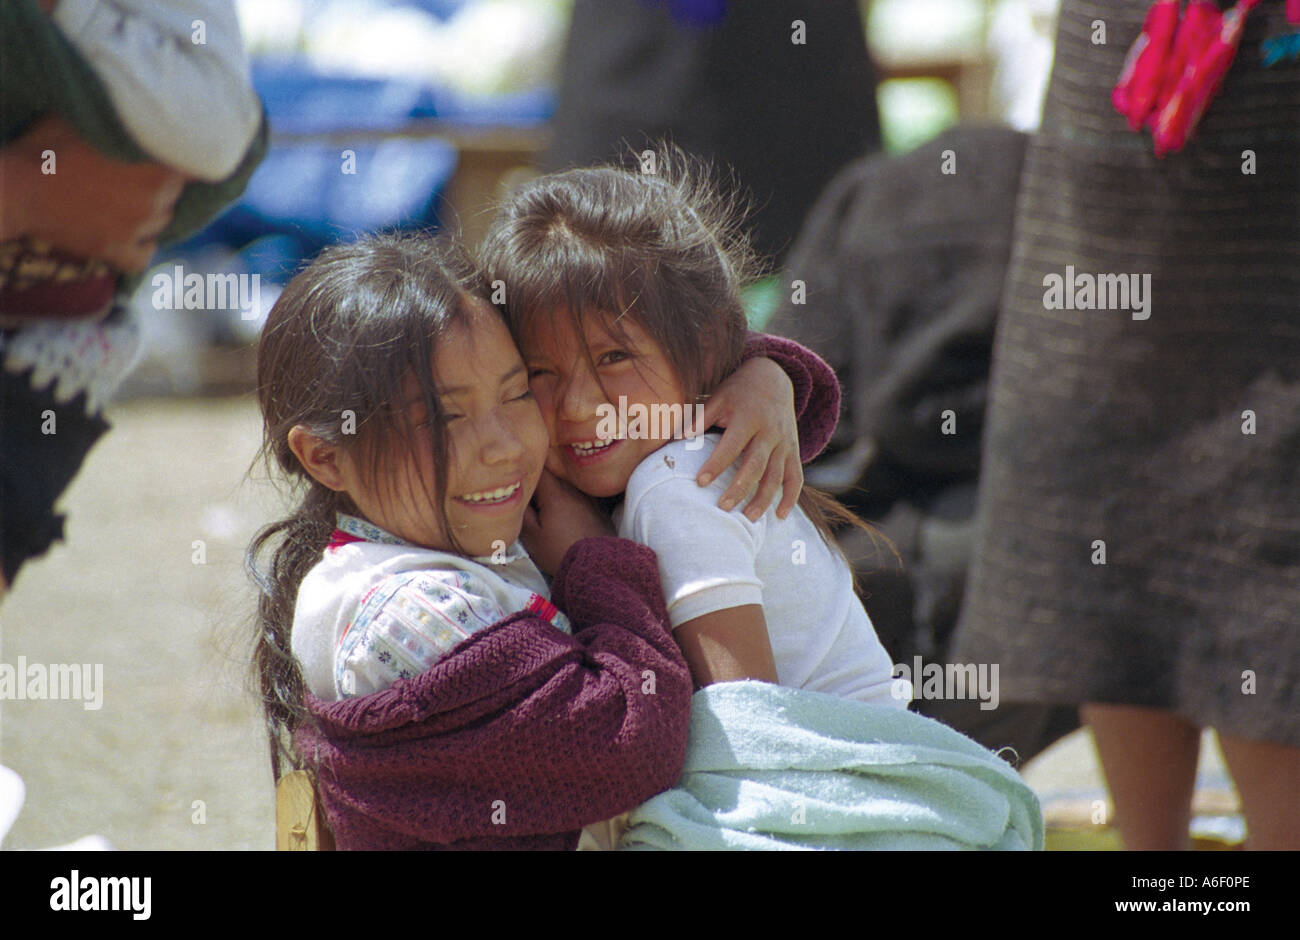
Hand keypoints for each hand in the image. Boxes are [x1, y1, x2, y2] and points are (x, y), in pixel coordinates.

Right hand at [0, 115, 185, 272]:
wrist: (14, 189)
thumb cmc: (46, 148)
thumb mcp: (86, 121)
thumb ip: (122, 122)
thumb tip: (140, 109)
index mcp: (154, 166)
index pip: (188, 167)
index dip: (176, 160)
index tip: (162, 156)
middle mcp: (154, 199)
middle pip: (174, 193)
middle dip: (160, 183)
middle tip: (136, 174)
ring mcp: (137, 228)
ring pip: (163, 221)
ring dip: (152, 212)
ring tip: (127, 200)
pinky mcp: (116, 251)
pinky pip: (144, 256)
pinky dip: (141, 247)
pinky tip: (132, 236)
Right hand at [520, 469, 614, 574]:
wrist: (596, 565)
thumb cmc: (559, 552)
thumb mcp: (532, 536)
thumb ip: (522, 512)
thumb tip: (516, 495)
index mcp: (556, 494)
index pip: (540, 469)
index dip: (528, 473)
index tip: (521, 483)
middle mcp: (574, 491)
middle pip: (554, 476)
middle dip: (541, 482)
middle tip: (532, 498)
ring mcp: (589, 499)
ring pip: (568, 486)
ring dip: (557, 492)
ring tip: (549, 509)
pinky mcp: (599, 509)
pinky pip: (581, 496)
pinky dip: (572, 500)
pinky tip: (567, 516)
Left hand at [691, 357, 801, 521]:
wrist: (774, 377)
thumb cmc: (739, 391)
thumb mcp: (719, 397)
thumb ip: (700, 417)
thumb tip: (678, 437)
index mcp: (748, 419)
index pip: (731, 446)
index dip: (716, 464)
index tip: (700, 482)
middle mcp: (769, 432)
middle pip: (756, 465)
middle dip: (740, 488)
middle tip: (723, 508)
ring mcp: (784, 443)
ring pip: (776, 475)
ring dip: (764, 499)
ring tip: (748, 518)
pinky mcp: (793, 450)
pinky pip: (795, 476)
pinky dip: (791, 497)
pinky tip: (779, 515)